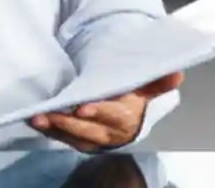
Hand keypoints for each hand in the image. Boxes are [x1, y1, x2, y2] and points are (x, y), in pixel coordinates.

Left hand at [29, 72, 182, 152]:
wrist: (127, 119)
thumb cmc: (132, 96)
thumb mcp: (144, 86)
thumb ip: (156, 81)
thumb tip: (177, 73)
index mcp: (127, 116)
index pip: (113, 115)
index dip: (99, 112)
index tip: (82, 108)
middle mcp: (110, 132)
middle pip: (89, 130)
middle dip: (68, 123)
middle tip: (48, 114)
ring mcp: (94, 139)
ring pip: (73, 137)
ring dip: (54, 129)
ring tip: (37, 119)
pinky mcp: (80, 141)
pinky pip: (64, 138)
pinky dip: (50, 131)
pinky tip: (36, 121)